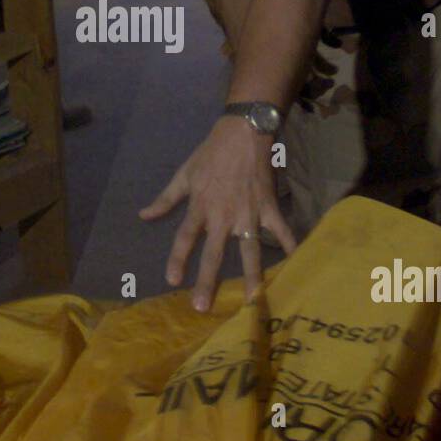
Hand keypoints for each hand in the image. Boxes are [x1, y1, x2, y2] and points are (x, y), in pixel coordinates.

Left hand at [139, 117, 295, 312]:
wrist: (243, 133)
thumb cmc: (211, 154)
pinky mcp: (268, 207)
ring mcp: (248, 213)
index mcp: (200, 206)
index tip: (173, 281)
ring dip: (250, 276)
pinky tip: (296, 265)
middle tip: (202, 307)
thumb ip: (166, 199)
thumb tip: (144, 216)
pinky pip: (280, 230)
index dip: (178, 259)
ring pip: (248, 250)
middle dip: (207, 281)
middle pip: (213, 253)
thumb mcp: (184, 174)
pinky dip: (290, 245)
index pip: (185, 238)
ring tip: (251, 301)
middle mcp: (223, 215)